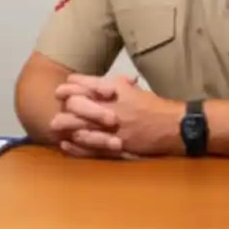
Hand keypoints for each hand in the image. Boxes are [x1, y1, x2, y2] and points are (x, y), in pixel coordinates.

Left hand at [54, 75, 184, 156]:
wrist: (174, 126)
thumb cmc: (154, 107)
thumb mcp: (134, 90)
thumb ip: (117, 86)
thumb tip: (103, 82)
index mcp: (115, 90)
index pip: (84, 84)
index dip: (70, 86)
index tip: (62, 90)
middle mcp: (110, 106)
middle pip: (77, 103)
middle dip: (64, 104)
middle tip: (53, 106)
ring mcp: (112, 127)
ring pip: (80, 125)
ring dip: (65, 125)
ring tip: (53, 125)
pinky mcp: (116, 145)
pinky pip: (90, 146)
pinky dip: (77, 145)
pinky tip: (67, 143)